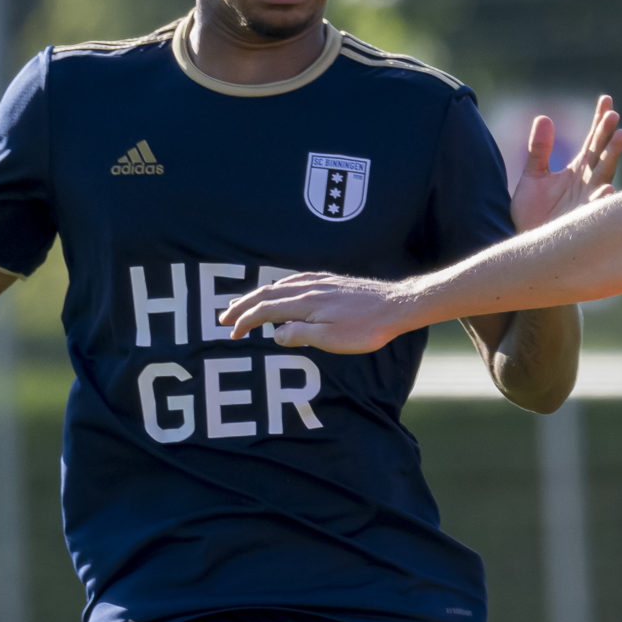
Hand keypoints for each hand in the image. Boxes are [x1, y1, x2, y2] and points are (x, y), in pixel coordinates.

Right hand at [222, 272, 427, 351]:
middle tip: (224, 318)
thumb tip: (275, 333)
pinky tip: (279, 291)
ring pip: (278, 287)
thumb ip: (300, 336)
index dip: (245, 321)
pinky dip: (277, 288)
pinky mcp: (330, 281)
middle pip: (265, 295)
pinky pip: (294, 282)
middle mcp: (307, 288)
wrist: (398, 304)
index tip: (232, 334)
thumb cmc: (368, 327)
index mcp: (304, 303)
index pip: (264, 310)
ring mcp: (319, 282)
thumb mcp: (332, 339)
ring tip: (243, 304)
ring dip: (257, 296)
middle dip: (242, 307)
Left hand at [510, 95, 621, 233]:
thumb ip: (539, 150)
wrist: (530, 247)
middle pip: (601, 152)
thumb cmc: (533, 216)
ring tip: (620, 136)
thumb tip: (544, 117)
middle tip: (613, 114)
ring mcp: (590, 200)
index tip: (607, 100)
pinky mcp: (585, 219)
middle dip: (607, 134)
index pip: (592, 140)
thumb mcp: (533, 177)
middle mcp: (589, 182)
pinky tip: (608, 186)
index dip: (599, 121)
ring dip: (613, 155)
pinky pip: (598, 208)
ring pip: (605, 173)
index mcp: (578, 170)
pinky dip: (604, 199)